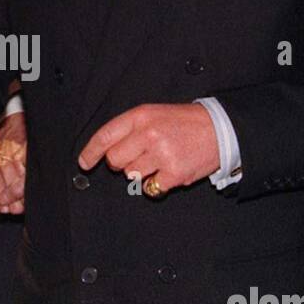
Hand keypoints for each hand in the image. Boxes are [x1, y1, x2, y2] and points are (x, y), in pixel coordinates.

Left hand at [78, 103, 218, 195]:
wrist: (220, 129)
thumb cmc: (184, 122)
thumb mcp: (155, 114)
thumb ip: (131, 129)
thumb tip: (106, 150)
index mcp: (141, 116)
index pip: (105, 135)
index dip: (91, 151)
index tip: (84, 162)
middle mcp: (148, 134)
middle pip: (115, 160)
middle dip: (122, 163)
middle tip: (140, 156)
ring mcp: (161, 154)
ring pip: (131, 175)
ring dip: (141, 173)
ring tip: (159, 160)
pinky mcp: (174, 173)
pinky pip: (150, 188)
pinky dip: (156, 184)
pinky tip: (169, 171)